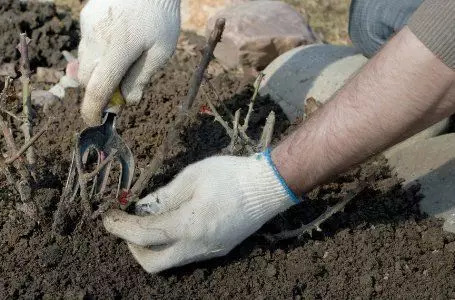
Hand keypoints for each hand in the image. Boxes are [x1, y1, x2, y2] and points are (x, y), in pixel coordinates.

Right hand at [77, 0, 180, 124]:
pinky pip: (86, 45)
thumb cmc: (161, 19)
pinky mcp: (85, 18)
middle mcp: (96, 38)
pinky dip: (97, 55)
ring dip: (97, 73)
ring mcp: (88, 27)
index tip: (94, 121)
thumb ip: (141, 78)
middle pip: (86, 79)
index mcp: (118, 50)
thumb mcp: (160, 53)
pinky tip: (116, 45)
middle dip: (98, 92)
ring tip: (123, 64)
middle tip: (119, 92)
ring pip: (84, 62)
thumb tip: (126, 101)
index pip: (98, 88)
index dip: (94, 109)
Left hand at [103, 152, 299, 272]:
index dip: (120, 227)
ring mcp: (210, 251)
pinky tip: (176, 222)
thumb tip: (142, 207)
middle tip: (129, 225)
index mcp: (189, 226)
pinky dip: (172, 243)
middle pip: (153, 263)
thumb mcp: (193, 176)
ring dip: (153, 246)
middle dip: (133, 247)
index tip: (108, 218)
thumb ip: (164, 195)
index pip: (143, 234)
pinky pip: (187, 254)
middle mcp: (198, 247)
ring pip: (171, 260)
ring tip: (152, 220)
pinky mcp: (219, 249)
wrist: (268, 187)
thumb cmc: (231, 176)